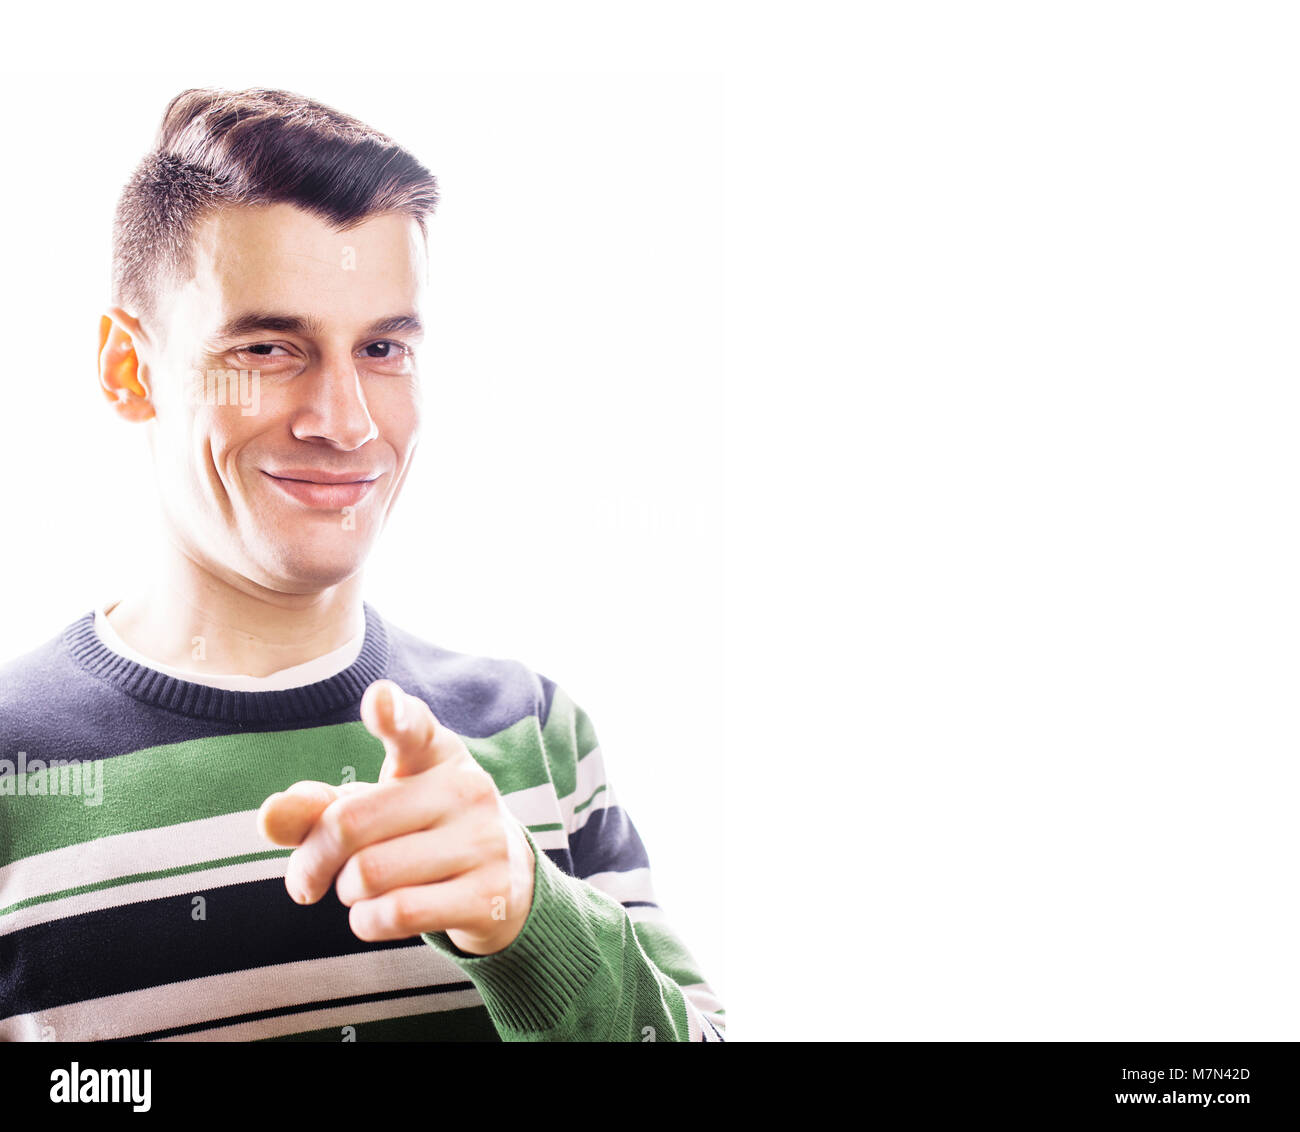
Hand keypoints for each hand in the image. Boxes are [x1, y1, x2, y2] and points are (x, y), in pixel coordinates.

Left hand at [256, 679, 535, 954]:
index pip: (412, 728)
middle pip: (350, 823)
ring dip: (347, 893)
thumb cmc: (418, 834)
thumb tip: (269, 814)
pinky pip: (396, 913)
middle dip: (312, 860)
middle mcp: (466, 788)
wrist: (505, 883)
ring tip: (363, 890)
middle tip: (308, 879)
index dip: (393, 713)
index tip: (378, 700)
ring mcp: (484, 841)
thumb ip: (317, 808)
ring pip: (369, 874)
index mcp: (435, 753)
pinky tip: (378, 914)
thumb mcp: (373, 810)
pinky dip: (367, 922)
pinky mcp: (489, 894)